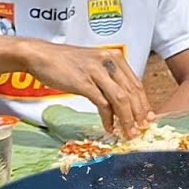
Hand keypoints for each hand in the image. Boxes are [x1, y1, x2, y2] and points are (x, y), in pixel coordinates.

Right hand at [24, 41, 150, 137]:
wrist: (40, 56)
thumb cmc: (66, 62)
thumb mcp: (95, 65)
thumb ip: (110, 79)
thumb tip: (124, 101)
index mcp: (115, 57)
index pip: (136, 83)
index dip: (144, 103)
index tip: (148, 118)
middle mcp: (109, 62)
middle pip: (132, 92)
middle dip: (139, 114)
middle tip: (141, 129)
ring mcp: (96, 71)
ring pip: (120, 99)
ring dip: (127, 119)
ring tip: (128, 132)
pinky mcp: (83, 82)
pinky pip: (102, 103)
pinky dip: (108, 118)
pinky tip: (109, 127)